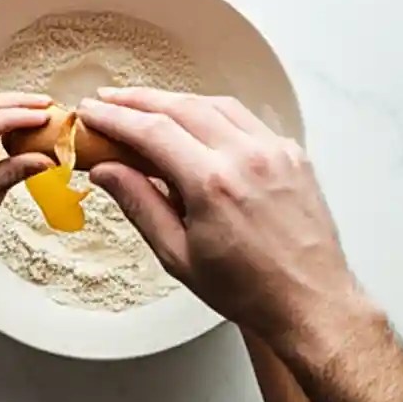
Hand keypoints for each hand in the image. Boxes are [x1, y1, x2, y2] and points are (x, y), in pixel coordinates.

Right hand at [78, 87, 376, 347]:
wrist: (310, 302)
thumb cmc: (247, 289)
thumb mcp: (178, 255)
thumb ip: (139, 204)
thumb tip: (106, 170)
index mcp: (213, 184)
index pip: (153, 131)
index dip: (115, 117)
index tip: (91, 112)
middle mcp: (247, 157)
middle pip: (182, 106)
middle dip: (139, 99)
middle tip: (109, 99)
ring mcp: (275, 151)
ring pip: (216, 104)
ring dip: (176, 100)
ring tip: (146, 106)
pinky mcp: (293, 154)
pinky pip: (247, 119)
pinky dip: (214, 113)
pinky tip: (197, 122)